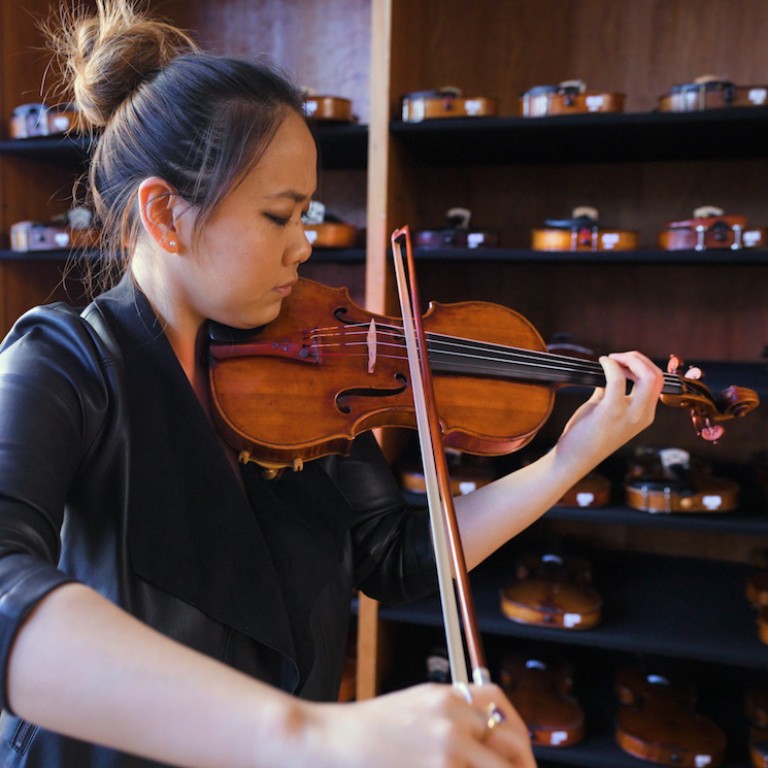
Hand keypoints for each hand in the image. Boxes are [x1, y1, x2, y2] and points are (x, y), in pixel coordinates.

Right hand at [303, 682, 534, 767]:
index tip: (520, 753)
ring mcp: (447, 746)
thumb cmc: (369, 729)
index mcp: (447, 694)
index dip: (517, 735)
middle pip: (512, 744)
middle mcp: (453, 716)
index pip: (500, 706)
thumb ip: (452, 716)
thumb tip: (487, 739)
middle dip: (521, 765)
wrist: (331, 741)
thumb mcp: (416, 706)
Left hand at [554, 350, 663, 476]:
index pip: (657, 381)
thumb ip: (611, 391)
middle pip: (657, 376)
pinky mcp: (612, 412)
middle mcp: (643, 415)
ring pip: (648, 376)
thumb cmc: (586, 435)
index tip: (621, 362)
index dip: (641, 365)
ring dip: (629, 359)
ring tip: (610, 359)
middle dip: (638, 358)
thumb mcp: (604, 409)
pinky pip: (618, 380)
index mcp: (645, 414)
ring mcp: (631, 415)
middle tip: (617, 357)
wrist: (573, 459)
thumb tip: (610, 370)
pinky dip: (611, 365)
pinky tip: (601, 363)